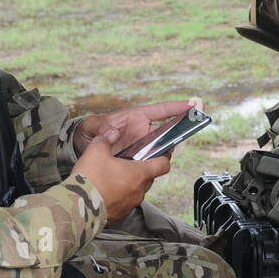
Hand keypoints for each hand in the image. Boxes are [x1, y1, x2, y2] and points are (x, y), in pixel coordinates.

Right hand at [73, 127, 169, 220]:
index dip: (164, 157)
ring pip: (135, 191)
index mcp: (139, 174)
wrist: (76, 207)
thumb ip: (105, 139)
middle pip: (148, 178)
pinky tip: (105, 191)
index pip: (163, 165)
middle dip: (140, 170)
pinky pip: (124, 203)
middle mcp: (139, 191)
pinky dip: (118, 197)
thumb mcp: (96, 151)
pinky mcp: (119, 216)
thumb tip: (110, 133)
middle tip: (127, 163)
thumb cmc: (90, 178)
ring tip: (112, 177)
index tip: (160, 152)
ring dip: (128, 184)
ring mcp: (130, 205)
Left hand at [74, 99, 199, 156]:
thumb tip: (110, 131)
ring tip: (156, 159)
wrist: (83, 149)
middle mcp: (144, 131)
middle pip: (168, 132)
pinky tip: (147, 172)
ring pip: (162, 150)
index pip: (161, 110)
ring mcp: (143, 147)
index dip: (178, 107)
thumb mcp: (92, 126)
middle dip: (176, 135)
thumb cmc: (90, 132)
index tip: (194, 105)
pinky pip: (152, 164)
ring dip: (163, 155)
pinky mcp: (140, 161)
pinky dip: (154, 168)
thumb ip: (100, 127)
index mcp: (137, 117)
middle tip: (176, 140)